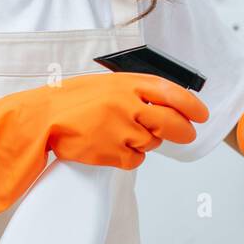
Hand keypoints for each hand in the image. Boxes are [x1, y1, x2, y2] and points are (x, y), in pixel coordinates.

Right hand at [0, 72, 209, 220]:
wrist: (40, 119)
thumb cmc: (72, 101)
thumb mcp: (105, 85)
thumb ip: (134, 92)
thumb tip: (165, 105)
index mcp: (127, 83)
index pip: (171, 92)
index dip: (191, 104)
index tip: (203, 114)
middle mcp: (127, 104)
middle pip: (171, 122)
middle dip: (183, 131)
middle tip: (186, 134)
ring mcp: (120, 129)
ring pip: (151, 143)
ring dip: (143, 142)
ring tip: (120, 134)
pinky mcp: (111, 152)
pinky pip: (134, 161)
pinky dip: (129, 158)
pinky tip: (111, 148)